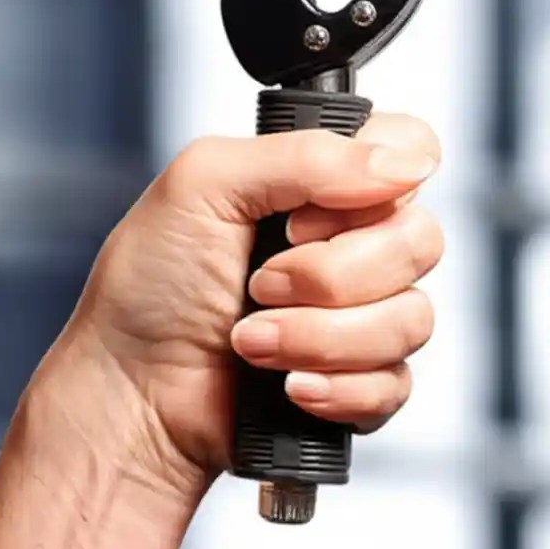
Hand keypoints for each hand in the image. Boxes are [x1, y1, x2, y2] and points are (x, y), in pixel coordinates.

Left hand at [34, 113, 442, 497]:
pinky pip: (396, 381)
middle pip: (421, 240)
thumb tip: (403, 164)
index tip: (304, 217)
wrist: (128, 398)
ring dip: (320, 337)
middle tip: (260, 283)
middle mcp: (355, 243)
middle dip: (331, 275)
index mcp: (326, 184)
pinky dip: (334, 387)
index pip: (412, 150)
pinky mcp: (367, 380)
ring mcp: (367, 314)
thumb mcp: (204, 184)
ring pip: (412, 318)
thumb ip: (305, 154)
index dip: (378, 184)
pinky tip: (287, 386)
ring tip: (253, 342)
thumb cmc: (148, 290)